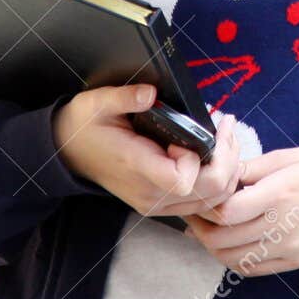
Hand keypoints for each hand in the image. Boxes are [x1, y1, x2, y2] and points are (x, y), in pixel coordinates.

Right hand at [52, 83, 242, 217]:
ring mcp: (158, 204)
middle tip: (225, 126)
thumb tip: (150, 93)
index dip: (195, 156)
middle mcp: (150, 195)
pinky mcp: (164, 205)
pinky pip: (205, 203)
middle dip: (227, 158)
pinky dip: (220, 180)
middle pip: (210, 192)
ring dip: (229, 169)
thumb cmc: (86, 126)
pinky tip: (215, 153)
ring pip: (214, 201)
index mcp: (136, 167)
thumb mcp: (98, 103)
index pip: (182, 179)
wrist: (70, 154)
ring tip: (225, 137)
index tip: (188, 134)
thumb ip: (125, 98)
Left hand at [182, 145, 298, 276]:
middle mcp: (285, 225)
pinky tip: (230, 242)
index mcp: (282, 193)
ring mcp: (292, 247)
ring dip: (214, 246)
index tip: (199, 196)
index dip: (206, 207)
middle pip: (225, 240)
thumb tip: (220, 177)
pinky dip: (234, 258)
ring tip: (208, 228)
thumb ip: (251, 168)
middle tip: (195, 213)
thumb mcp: (289, 155)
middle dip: (201, 228)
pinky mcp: (297, 260)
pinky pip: (254, 268)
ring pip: (234, 259)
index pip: (228, 212)